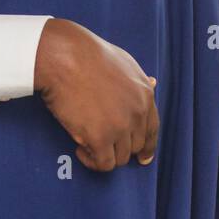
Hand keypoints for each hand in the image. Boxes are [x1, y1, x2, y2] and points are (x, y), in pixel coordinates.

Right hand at [33, 18, 158, 172]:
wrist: (65, 57)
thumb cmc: (87, 55)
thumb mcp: (124, 62)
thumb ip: (139, 79)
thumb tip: (153, 83)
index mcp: (145, 95)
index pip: (152, 130)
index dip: (147, 146)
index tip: (142, 158)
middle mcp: (137, 113)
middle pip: (135, 146)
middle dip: (120, 148)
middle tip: (102, 144)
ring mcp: (120, 127)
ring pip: (120, 158)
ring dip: (104, 155)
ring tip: (87, 144)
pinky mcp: (100, 138)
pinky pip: (103, 164)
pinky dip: (92, 162)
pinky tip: (80, 149)